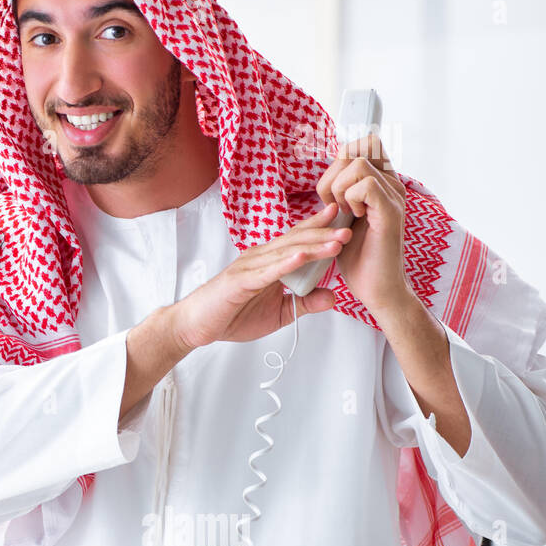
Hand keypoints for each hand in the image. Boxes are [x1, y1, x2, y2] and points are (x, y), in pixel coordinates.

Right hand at [170, 203, 352, 350]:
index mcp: (268, 261)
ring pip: (286, 252)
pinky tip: (302, 258)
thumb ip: (304, 303)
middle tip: (350, 227)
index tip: (344, 219)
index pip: (298, 240)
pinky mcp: (240, 281)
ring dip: (312, 246)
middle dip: (324, 233)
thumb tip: (333, 297)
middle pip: (296, 240)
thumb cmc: (231, 315)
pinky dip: (285, 264)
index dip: (320, 228)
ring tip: (336, 242)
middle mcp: (259, 257)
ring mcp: (248, 267)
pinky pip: (266, 271)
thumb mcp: (278, 313)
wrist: (195, 325)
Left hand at [317, 133, 410, 314]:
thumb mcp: (341, 217)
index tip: (331, 193)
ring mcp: (394, 196)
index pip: (363, 143)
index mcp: (381, 183)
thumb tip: (329, 171)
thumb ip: (339, 193)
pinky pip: (365, 185)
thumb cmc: (357, 258)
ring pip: (359, 163)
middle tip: (332, 202)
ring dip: (338, 188)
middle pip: (360, 146)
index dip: (339, 160)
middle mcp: (392, 184)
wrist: (375, 288)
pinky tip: (352, 218)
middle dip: (334, 172)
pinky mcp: (391, 211)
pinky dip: (349, 199)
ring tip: (342, 213)